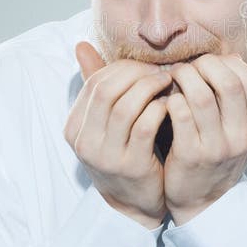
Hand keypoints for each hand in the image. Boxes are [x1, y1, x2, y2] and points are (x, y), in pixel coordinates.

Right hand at [63, 41, 171, 228]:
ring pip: (125, 107)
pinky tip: (171, 105)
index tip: (146, 66)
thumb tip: (82, 44)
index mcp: (75, 127)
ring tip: (168, 83)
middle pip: (107, 91)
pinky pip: (145, 127)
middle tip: (160, 71)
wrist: (134, 202)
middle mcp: (84, 141)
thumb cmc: (123, 152)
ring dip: (150, 89)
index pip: (95, 83)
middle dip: (137, 75)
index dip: (122, 69)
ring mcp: (105, 156)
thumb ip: (98, 85)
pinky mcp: (130, 167)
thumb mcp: (106, 122)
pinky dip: (159, 110)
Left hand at [163, 54, 246, 224]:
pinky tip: (167, 100)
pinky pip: (180, 114)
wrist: (202, 201)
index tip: (210, 64)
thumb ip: (238, 97)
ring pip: (202, 96)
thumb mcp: (239, 129)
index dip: (228, 64)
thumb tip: (228, 57)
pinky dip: (172, 99)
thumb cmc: (217, 155)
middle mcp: (243, 138)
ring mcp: (218, 148)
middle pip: (228, 83)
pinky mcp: (191, 155)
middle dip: (205, 66)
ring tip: (174, 77)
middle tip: (189, 67)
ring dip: (185, 79)